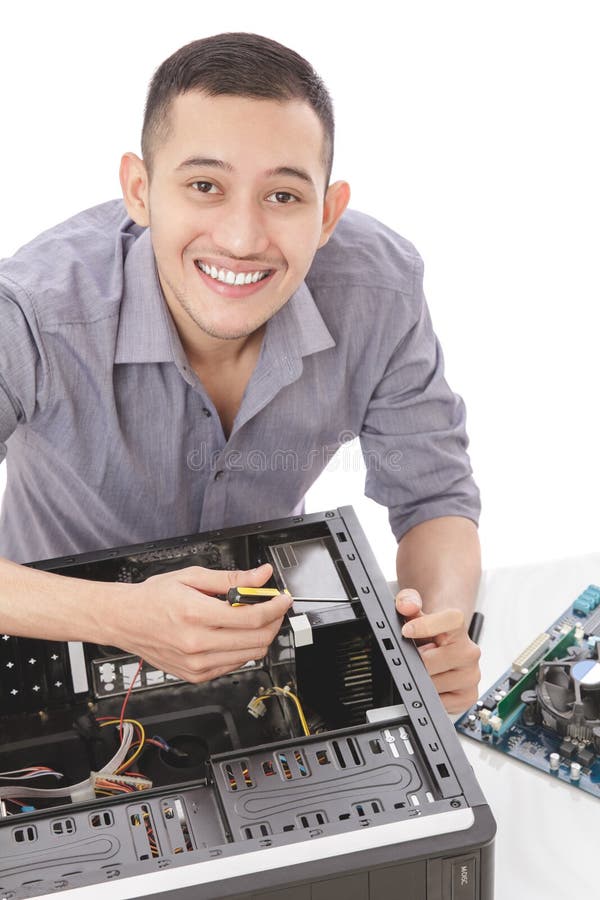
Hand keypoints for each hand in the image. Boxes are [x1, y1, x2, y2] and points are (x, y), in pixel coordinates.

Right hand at [103, 563, 291, 682]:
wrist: (124, 620)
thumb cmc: (153, 598)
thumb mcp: (192, 577)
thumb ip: (231, 578)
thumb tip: (261, 575)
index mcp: (197, 615)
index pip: (253, 617)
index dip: (276, 607)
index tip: (283, 598)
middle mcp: (198, 644)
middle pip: (257, 640)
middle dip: (274, 622)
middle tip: (273, 607)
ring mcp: (197, 664)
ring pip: (250, 656)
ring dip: (262, 637)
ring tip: (256, 619)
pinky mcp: (196, 675)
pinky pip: (233, 666)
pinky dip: (243, 649)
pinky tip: (235, 634)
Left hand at [395, 588, 480, 713]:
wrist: (447, 647)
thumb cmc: (431, 631)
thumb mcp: (416, 612)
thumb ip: (408, 601)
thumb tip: (406, 605)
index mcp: (458, 627)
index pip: (449, 621)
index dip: (425, 626)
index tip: (406, 630)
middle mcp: (469, 651)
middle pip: (430, 662)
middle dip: (415, 661)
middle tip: (413, 656)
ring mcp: (471, 675)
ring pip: (432, 684)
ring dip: (421, 679)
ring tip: (424, 668)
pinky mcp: (468, 696)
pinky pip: (438, 702)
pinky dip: (429, 695)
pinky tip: (432, 682)